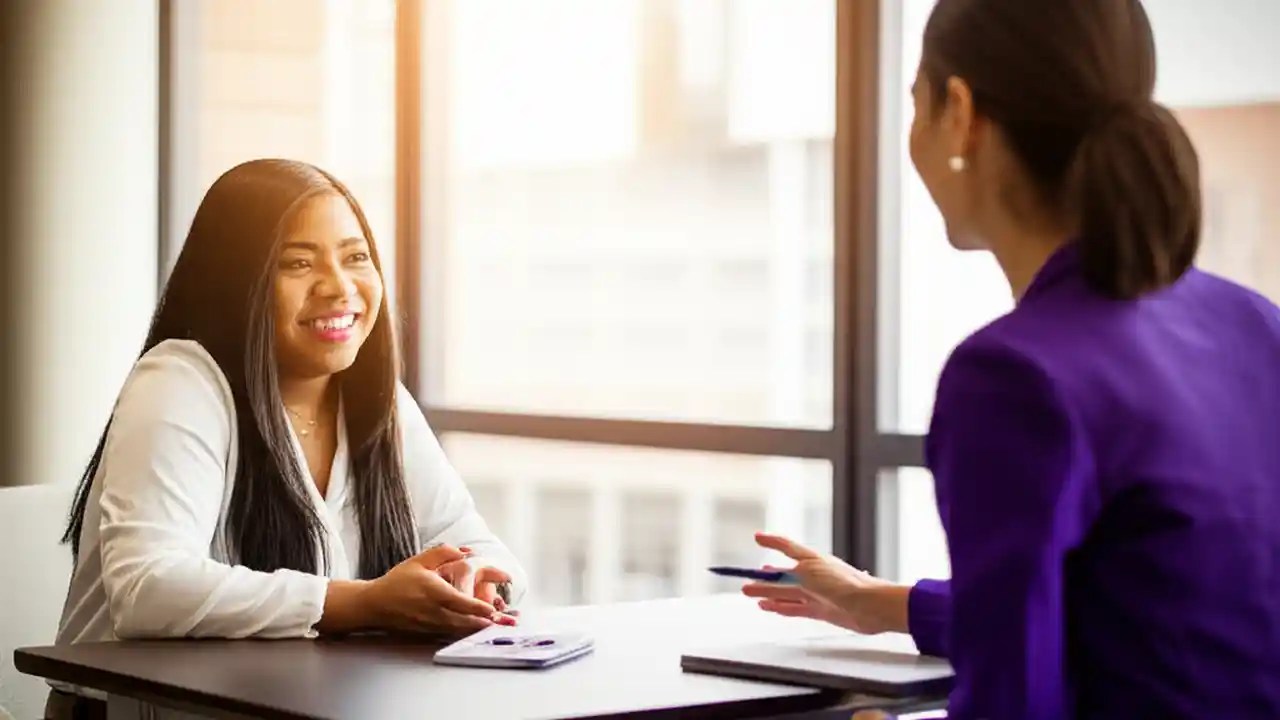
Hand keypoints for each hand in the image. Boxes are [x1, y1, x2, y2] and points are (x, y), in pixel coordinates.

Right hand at [362, 544, 503, 633]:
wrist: (374, 605)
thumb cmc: (397, 582)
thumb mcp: (419, 561)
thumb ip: (444, 553)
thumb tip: (466, 552)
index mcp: (433, 592)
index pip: (461, 602)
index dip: (479, 608)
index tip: (495, 610)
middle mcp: (433, 611)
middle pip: (464, 621)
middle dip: (486, 623)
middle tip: (505, 623)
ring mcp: (430, 624)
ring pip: (459, 630)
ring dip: (478, 630)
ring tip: (497, 628)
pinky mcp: (428, 632)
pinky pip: (451, 634)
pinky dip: (465, 634)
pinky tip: (477, 631)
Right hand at [742, 532, 910, 634]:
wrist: (870, 605)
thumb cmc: (843, 583)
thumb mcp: (808, 573)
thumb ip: (787, 575)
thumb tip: (769, 575)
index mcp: (811, 559)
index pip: (787, 546)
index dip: (772, 541)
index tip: (757, 537)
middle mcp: (813, 574)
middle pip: (783, 576)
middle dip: (764, 578)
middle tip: (746, 580)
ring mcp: (817, 593)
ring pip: (786, 593)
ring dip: (768, 594)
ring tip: (751, 595)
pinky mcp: (821, 610)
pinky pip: (795, 609)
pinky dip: (780, 608)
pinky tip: (768, 608)